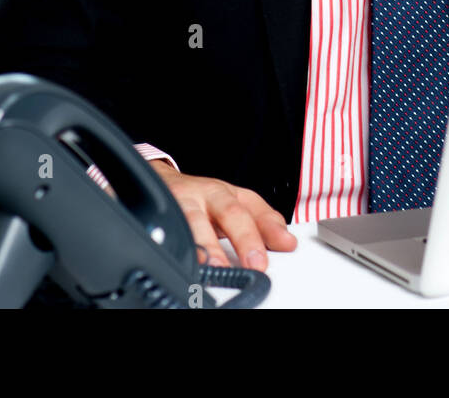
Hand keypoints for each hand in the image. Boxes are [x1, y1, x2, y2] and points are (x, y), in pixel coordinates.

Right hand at [148, 159, 296, 269]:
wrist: (165, 182)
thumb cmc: (204, 199)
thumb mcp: (236, 204)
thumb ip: (263, 223)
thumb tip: (288, 242)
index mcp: (231, 194)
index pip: (257, 210)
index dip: (272, 229)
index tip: (286, 245)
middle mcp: (209, 195)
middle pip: (231, 212)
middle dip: (245, 238)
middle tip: (256, 263)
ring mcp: (184, 202)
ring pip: (196, 220)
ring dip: (208, 246)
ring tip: (218, 266)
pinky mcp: (161, 213)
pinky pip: (168, 230)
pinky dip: (176, 245)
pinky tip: (184, 259)